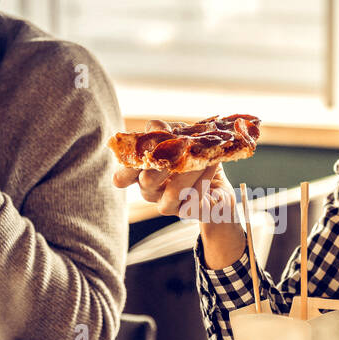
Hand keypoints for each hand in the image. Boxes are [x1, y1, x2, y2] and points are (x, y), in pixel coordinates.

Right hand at [112, 125, 245, 267]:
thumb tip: (157, 127)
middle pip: (146, 181)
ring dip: (191, 168)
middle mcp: (149, 192)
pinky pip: (195, 196)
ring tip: (203, 153)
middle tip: (180, 145)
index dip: (129, 163)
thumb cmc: (191, 158)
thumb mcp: (177, 138)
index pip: (122, 177)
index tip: (150, 143)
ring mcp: (167, 204)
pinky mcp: (187, 211)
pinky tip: (211, 163)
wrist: (217, 188)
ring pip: (174, 190)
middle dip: (165, 161)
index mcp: (140, 174)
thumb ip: (164, 131)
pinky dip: (205, 176)